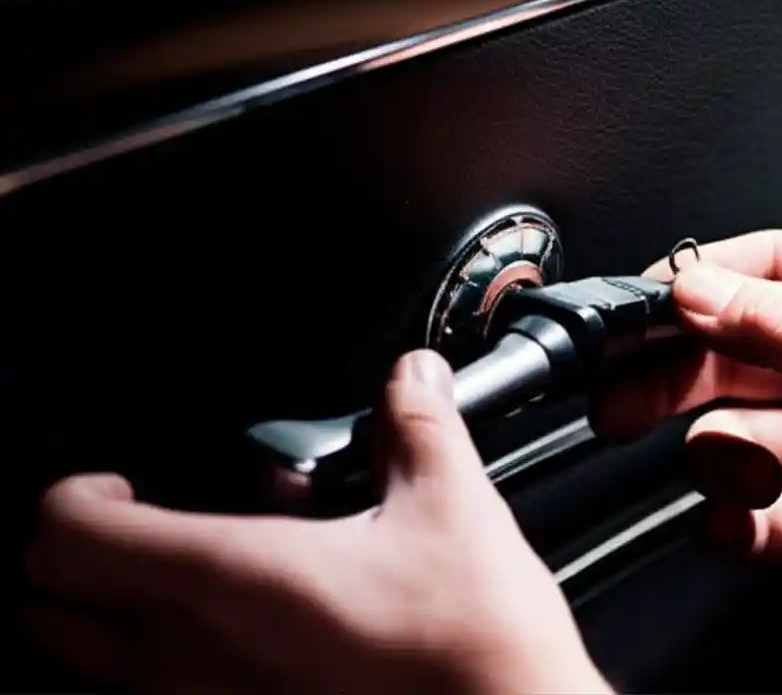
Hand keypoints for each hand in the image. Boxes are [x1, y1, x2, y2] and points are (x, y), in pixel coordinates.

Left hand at [26, 351, 608, 693]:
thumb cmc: (470, 642)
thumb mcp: (449, 506)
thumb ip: (416, 426)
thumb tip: (411, 378)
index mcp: (228, 578)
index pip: (67, 536)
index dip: (74, 494)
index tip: (114, 481)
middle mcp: (192, 658)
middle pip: (48, 614)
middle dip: (73, 563)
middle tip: (136, 529)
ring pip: (94, 669)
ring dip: (114, 619)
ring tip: (189, 582)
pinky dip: (167, 664)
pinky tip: (245, 639)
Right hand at [594, 229, 781, 683]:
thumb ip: (775, 322)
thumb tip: (697, 288)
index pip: (767, 270)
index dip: (702, 283)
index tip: (645, 304)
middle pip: (730, 355)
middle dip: (673, 376)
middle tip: (621, 400)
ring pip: (730, 438)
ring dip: (721, 458)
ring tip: (752, 474)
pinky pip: (747, 515)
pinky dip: (735, 521)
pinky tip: (750, 522)